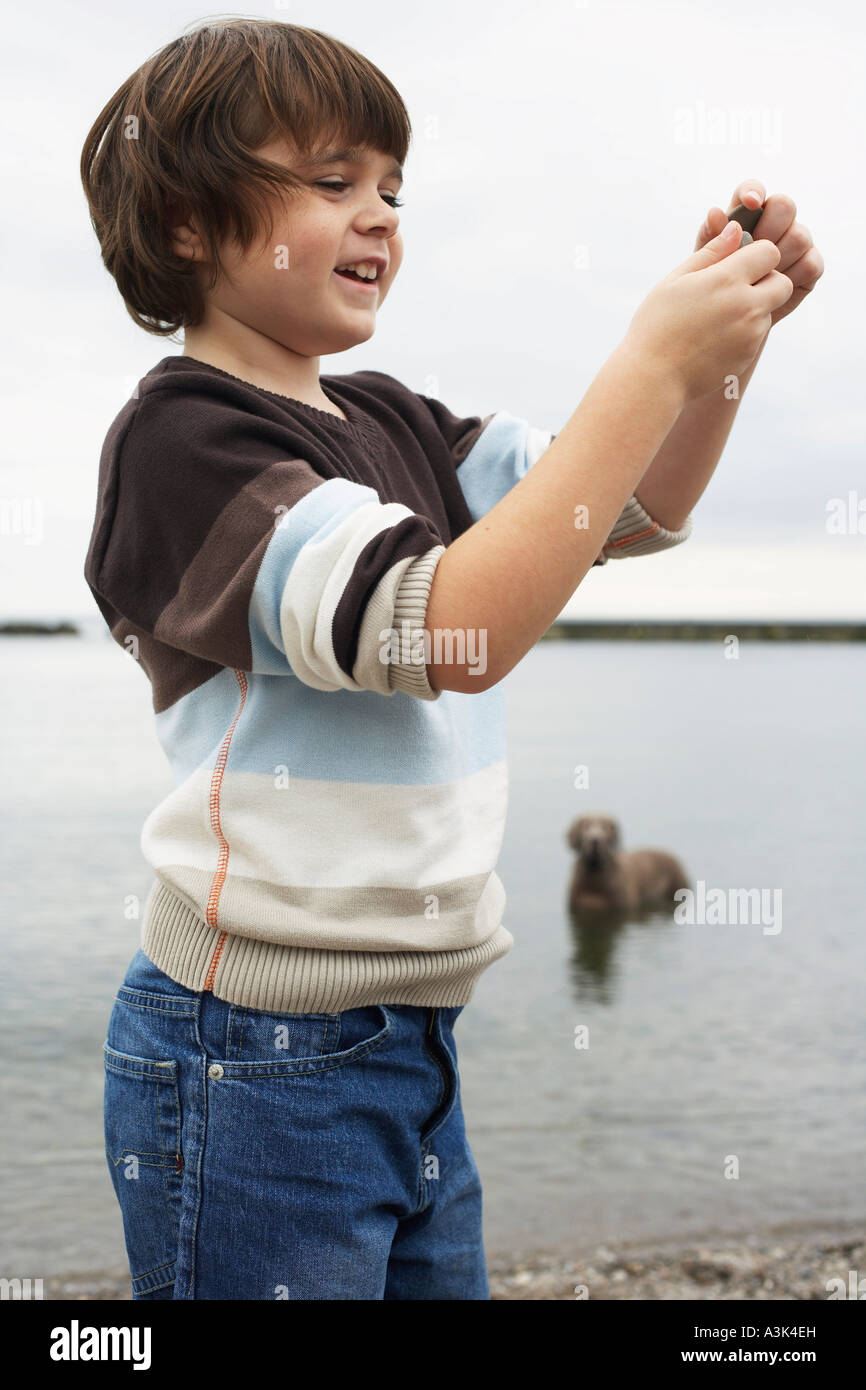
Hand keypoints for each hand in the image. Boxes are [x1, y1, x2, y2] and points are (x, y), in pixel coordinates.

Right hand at [624, 220, 791, 402]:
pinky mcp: (748, 354)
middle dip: (766, 281)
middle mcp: (746, 304)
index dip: (756, 255)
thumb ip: (710, 252)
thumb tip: (736, 228)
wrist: (653, 377)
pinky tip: (714, 338)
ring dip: (754, 308)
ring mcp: (750, 333)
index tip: (739, 263)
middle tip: (738, 289)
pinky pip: (757, 335)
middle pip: (781, 282)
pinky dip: (744, 332)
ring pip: (770, 310)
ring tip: (717, 318)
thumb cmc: (656, 325)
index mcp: (727, 279)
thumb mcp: (675, 281)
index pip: (768, 252)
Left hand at [693, 181, 823, 326]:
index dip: (753, 192)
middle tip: (753, 251)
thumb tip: (716, 212)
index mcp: (743, 217)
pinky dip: (793, 277)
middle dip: (770, 227)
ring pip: (800, 235)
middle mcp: (773, 224)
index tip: (749, 204)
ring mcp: (793, 244)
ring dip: (780, 257)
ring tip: (758, 278)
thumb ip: (711, 240)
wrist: (724, 329)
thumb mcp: (702, 268)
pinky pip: (811, 264)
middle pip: (784, 206)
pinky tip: (773, 291)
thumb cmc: (709, 294)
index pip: (752, 191)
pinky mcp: (807, 268)